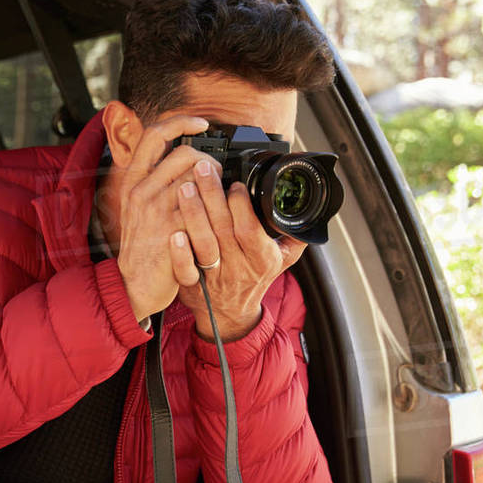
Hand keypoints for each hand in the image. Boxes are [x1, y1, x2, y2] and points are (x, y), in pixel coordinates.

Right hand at [114, 115, 225, 322]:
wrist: (133, 285)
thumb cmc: (141, 247)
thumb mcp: (136, 208)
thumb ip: (153, 181)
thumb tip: (184, 159)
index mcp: (133, 180)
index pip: (154, 135)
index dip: (180, 122)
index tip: (201, 123)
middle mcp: (141, 190)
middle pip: (184, 154)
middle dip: (209, 161)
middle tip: (216, 176)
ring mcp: (156, 208)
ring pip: (197, 179)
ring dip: (215, 187)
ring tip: (217, 200)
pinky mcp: (172, 228)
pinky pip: (203, 208)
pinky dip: (215, 211)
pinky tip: (216, 220)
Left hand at [174, 159, 306, 341]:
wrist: (231, 315)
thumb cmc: (254, 278)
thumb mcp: (283, 259)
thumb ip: (294, 234)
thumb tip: (307, 205)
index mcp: (263, 259)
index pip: (251, 229)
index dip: (240, 205)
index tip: (233, 183)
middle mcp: (238, 268)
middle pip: (224, 228)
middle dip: (212, 195)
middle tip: (203, 168)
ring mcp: (214, 277)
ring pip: (203, 243)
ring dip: (193, 213)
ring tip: (185, 186)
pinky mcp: (192, 284)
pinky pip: (185, 271)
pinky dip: (179, 253)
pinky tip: (174, 232)